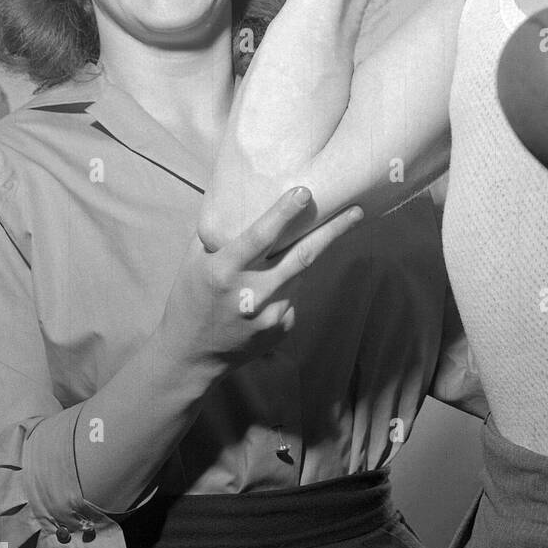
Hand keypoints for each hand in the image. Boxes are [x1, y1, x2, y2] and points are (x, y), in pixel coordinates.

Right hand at [164, 187, 363, 371]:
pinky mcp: (281, 329)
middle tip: (356, 211)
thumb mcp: (195, 261)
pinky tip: (277, 283)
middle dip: (332, 231)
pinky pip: (294, 295)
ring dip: (312, 253)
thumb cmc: (191, 298)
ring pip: (300, 274)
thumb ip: (222, 233)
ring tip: (331, 230)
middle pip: (301, 256)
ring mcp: (270, 315)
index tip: (306, 192)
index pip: (259, 237)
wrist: (191, 356)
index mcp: (224, 271)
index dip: (284, 214)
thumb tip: (248, 196)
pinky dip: (291, 283)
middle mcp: (251, 294)